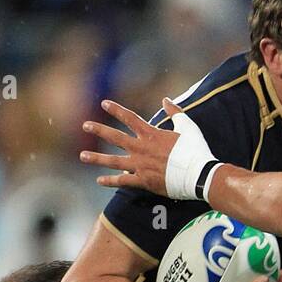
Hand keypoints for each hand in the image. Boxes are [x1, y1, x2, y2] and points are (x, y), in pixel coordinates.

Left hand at [81, 99, 217, 198]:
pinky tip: (99, 180)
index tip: (104, 104)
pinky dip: (111, 181)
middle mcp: (141, 148)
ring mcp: (140, 165)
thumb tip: (166, 100)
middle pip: (115, 137)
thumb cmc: (195, 150)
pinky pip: (123, 181)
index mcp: (151, 134)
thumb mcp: (187, 126)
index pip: (129, 118)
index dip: (116, 110)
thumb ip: (175, 112)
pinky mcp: (144, 181)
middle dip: (99, 130)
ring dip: (97, 159)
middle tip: (85, 125)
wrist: (199, 174)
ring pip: (113, 161)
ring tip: (82, 156)